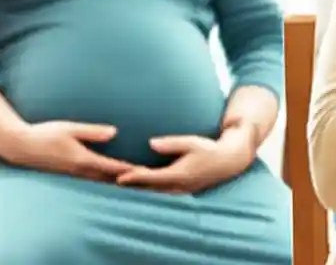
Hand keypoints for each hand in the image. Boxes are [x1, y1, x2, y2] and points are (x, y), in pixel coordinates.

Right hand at [0, 121, 135, 180]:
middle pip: (110, 179)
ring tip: (136, 185)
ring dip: (119, 184)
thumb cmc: (46, 133)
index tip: (147, 174)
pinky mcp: (70, 174)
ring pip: (102, 182)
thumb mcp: (70, 128)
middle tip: (148, 184)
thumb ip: (92, 131)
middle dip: (129, 182)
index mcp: (83, 159)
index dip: (131, 171)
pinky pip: (93, 180)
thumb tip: (114, 132)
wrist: (22, 147)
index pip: (112, 168)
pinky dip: (106, 181)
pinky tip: (113, 181)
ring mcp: (75, 174)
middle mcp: (80, 170)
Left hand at [116, 127, 254, 193]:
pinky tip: (134, 186)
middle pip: (148, 189)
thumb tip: (150, 143)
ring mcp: (179, 190)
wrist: (227, 162)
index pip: (151, 178)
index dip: (134, 177)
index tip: (118, 176)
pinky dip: (145, 189)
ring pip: (152, 193)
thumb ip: (171, 144)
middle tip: (109, 182)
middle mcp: (177, 186)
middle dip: (130, 186)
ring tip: (116, 185)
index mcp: (179, 175)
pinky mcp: (179, 190)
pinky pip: (158, 192)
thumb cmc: (209, 149)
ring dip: (135, 190)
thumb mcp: (192, 142)